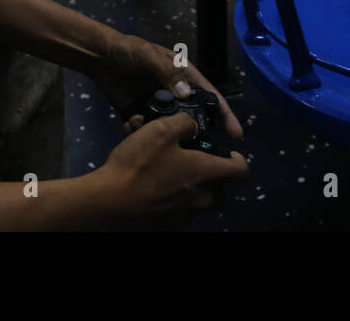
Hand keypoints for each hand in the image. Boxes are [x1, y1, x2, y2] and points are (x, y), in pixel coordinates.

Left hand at [87, 32, 242, 139]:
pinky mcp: (141, 114)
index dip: (224, 113)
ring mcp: (158, 105)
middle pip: (195, 115)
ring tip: (168, 148)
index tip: (235, 133)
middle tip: (204, 152)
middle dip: (201, 132)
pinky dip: (145, 133)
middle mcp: (175, 92)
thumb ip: (167, 72)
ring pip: (173, 126)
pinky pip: (149, 129)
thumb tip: (186, 94)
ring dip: (171, 136)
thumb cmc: (128, 51)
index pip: (209, 95)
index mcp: (183, 75)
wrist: (99, 57)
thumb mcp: (148, 55)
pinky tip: (137, 133)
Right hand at [92, 112, 248, 223]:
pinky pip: (176, 209)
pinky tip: (148, 184)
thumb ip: (184, 123)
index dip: (237, 159)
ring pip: (196, 201)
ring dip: (186, 185)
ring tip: (161, 169)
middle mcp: (200, 200)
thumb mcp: (161, 129)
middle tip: (194, 164)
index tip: (226, 152)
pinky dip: (168, 196)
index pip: (241, 171)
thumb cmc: (140, 164)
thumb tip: (192, 127)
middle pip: (220, 192)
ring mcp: (183, 217)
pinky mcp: (166, 226)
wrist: (109, 202)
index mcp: (205, 174)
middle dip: (211, 178)